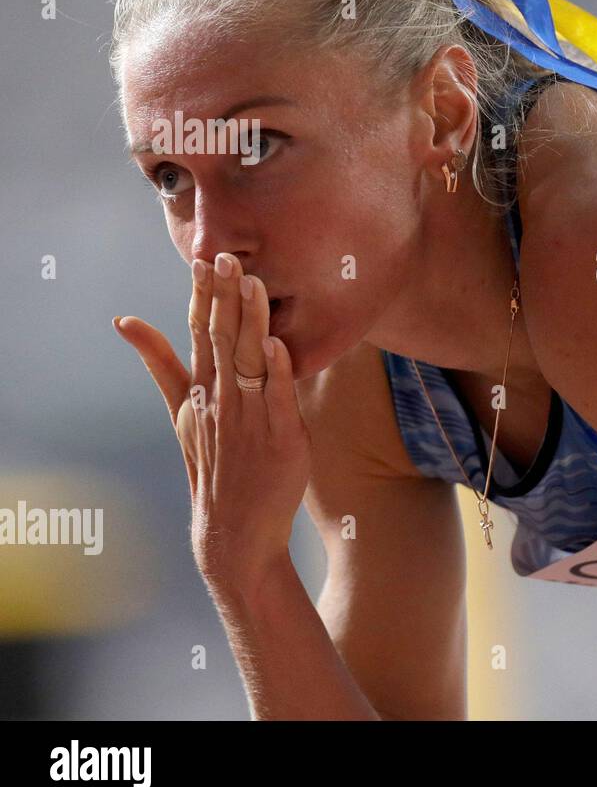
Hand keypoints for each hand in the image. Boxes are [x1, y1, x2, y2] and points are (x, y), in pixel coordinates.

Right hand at [114, 252, 312, 592]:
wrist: (233, 529)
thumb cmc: (213, 464)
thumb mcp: (180, 412)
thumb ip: (161, 364)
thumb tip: (126, 320)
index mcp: (199, 390)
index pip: (198, 332)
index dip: (202, 295)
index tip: (204, 258)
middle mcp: (221, 399)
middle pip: (221, 339)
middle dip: (224, 297)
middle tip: (226, 257)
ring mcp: (249, 418)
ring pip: (249, 361)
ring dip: (251, 321)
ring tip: (254, 284)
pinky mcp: (280, 438)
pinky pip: (277, 399)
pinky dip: (276, 371)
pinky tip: (277, 343)